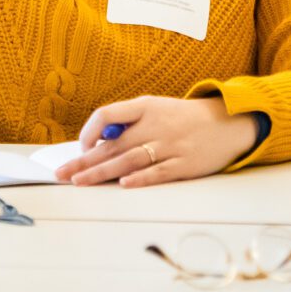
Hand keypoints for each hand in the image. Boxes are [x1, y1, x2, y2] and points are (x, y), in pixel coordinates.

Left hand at [55, 96, 261, 186]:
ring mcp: (170, 145)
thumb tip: (99, 143)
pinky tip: (123, 184)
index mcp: (146, 107)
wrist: (227, 123)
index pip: (108, 114)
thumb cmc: (184, 118)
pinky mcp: (184, 163)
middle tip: (63, 174)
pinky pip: (158, 172)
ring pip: (129, 160)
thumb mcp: (156, 109)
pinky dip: (140, 178)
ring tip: (81, 182)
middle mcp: (155, 125)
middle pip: (113, 145)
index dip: (90, 130)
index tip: (80, 146)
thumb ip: (129, 122)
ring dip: (102, 173)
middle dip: (84, 161)